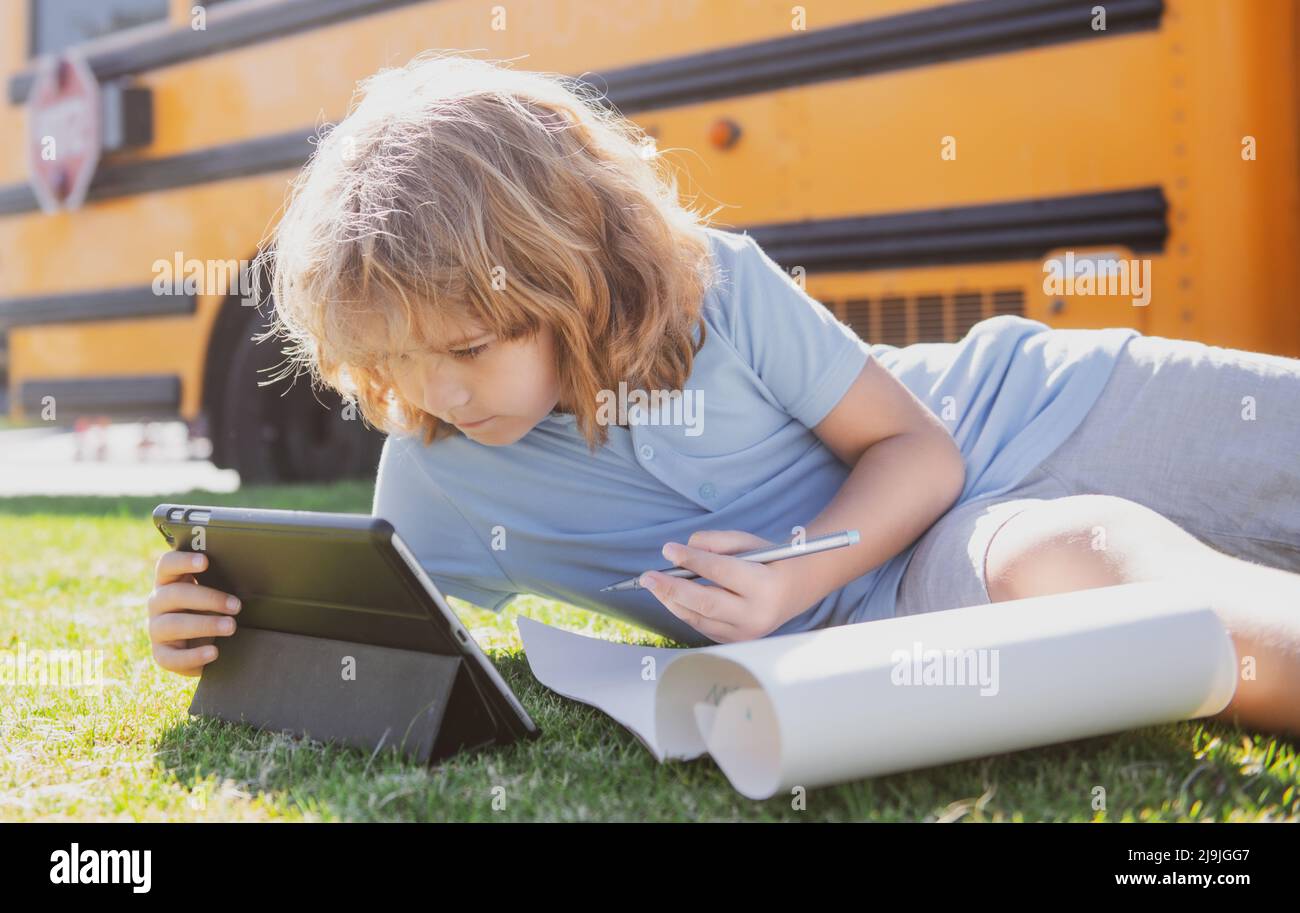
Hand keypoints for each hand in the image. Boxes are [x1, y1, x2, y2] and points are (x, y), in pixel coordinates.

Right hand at [147, 550, 241, 675]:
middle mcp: (158, 602)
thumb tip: (255, 570)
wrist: (208, 645)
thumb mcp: (217, 593)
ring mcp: (156, 629)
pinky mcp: (161, 654)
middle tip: (236, 605)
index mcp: (170, 581)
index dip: (183, 561)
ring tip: (231, 627)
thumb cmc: (215, 609)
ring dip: (205, 624)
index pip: (166, 565)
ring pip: (173, 624)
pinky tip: (214, 652)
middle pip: (174, 594)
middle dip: (208, 598)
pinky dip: (193, 655)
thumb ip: (223, 580)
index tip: (205, 562)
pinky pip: (171, 657)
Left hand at [639, 530, 804, 642]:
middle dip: (672, 588)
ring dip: (671, 601)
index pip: (721, 572)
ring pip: (699, 618)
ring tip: (653, 585)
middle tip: (648, 576)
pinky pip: (702, 626)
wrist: (795, 591)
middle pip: (705, 603)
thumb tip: (684, 549)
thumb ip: (717, 542)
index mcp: (765, 586)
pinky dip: (684, 610)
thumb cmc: (770, 562)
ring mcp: (745, 634)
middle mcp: (756, 615)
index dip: (692, 560)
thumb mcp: (749, 542)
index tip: (668, 549)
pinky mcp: (735, 641)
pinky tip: (671, 597)